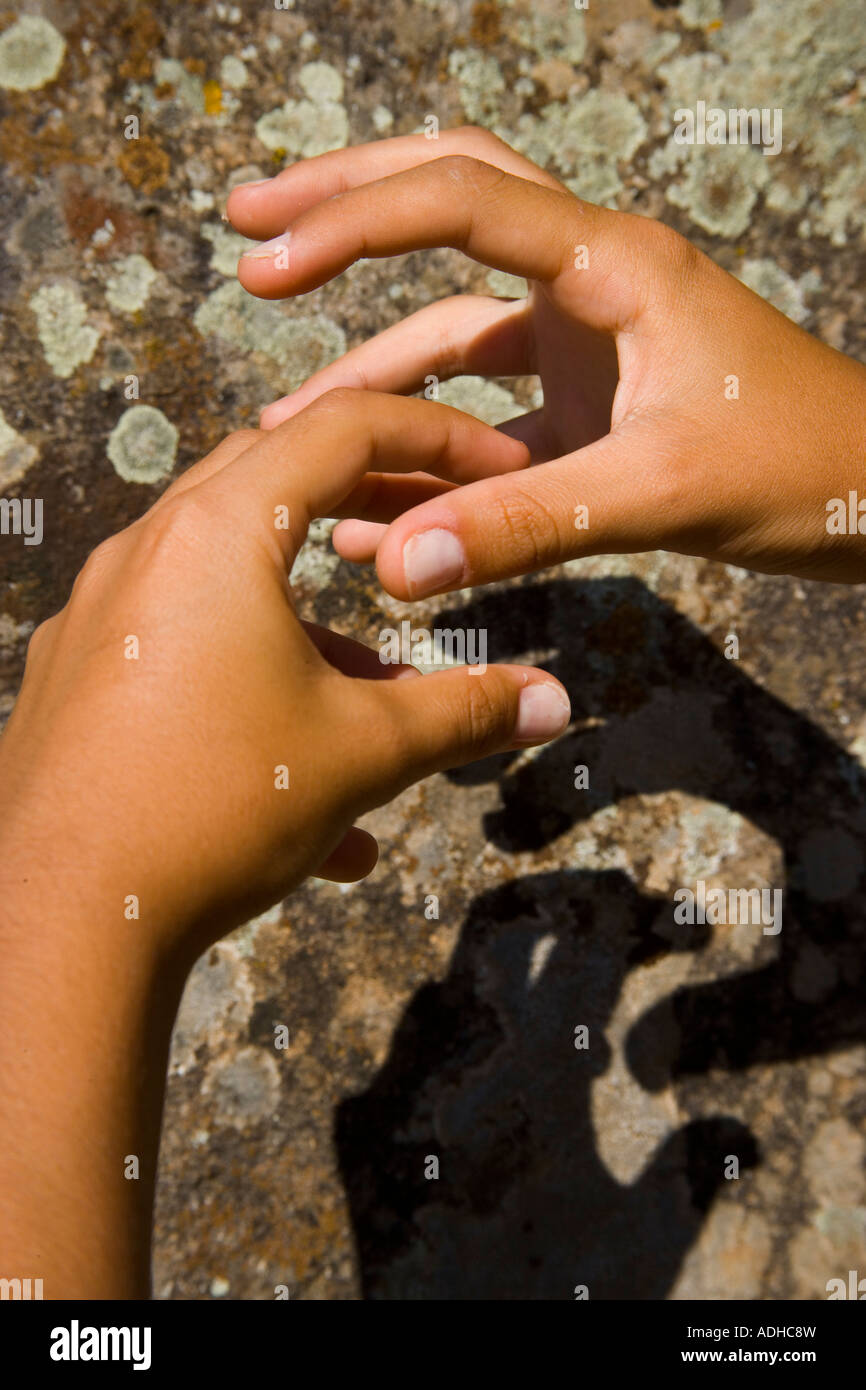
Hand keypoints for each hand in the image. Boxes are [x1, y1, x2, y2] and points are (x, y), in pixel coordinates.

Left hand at [0, 389, 569, 1296]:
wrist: (66, 923)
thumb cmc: (219, 807)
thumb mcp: (364, 752)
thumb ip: (465, 714)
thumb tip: (552, 702)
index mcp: (217, 533)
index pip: (341, 429)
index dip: (436, 434)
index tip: (494, 464)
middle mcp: (145, 551)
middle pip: (276, 483)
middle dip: (372, 507)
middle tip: (435, 536)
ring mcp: (98, 615)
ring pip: (229, 582)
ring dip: (314, 625)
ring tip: (379, 695)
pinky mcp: (74, 681)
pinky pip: (181, 651)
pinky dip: (252, 684)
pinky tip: (304, 788)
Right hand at [228, 126, 865, 587]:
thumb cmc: (802, 471)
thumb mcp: (659, 493)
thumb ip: (526, 526)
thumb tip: (396, 566)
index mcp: (614, 264)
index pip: (462, 199)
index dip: (352, 220)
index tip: (264, 258)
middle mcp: (592, 282)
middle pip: (450, 201)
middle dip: (346, 207)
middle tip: (248, 224)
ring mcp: (588, 342)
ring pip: (453, 326)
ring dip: (371, 368)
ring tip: (283, 421)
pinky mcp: (590, 403)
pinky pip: (486, 412)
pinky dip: (430, 449)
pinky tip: (376, 502)